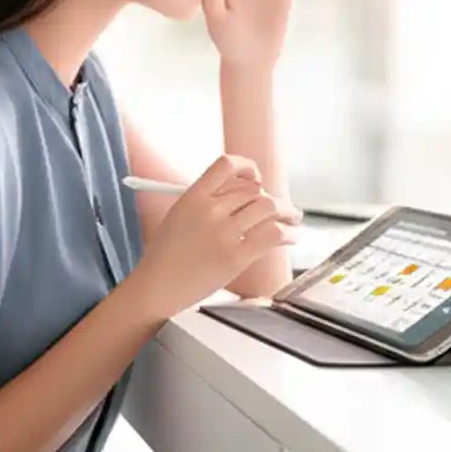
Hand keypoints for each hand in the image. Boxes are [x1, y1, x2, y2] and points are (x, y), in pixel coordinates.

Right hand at [128, 155, 302, 319]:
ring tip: (293, 219)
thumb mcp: (179, 217)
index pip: (226, 165)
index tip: (256, 178)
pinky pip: (273, 234)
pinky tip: (291, 237)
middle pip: (254, 191)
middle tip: (282, 209)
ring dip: (287, 213)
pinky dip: (288, 234)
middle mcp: (209, 210)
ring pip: (269, 208)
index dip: (247, 167)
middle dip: (272, 200)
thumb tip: (244, 196)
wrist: (158, 286)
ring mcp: (223, 233)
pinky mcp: (235, 256)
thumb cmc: (166, 256)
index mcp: (192, 197)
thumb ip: (207, 203)